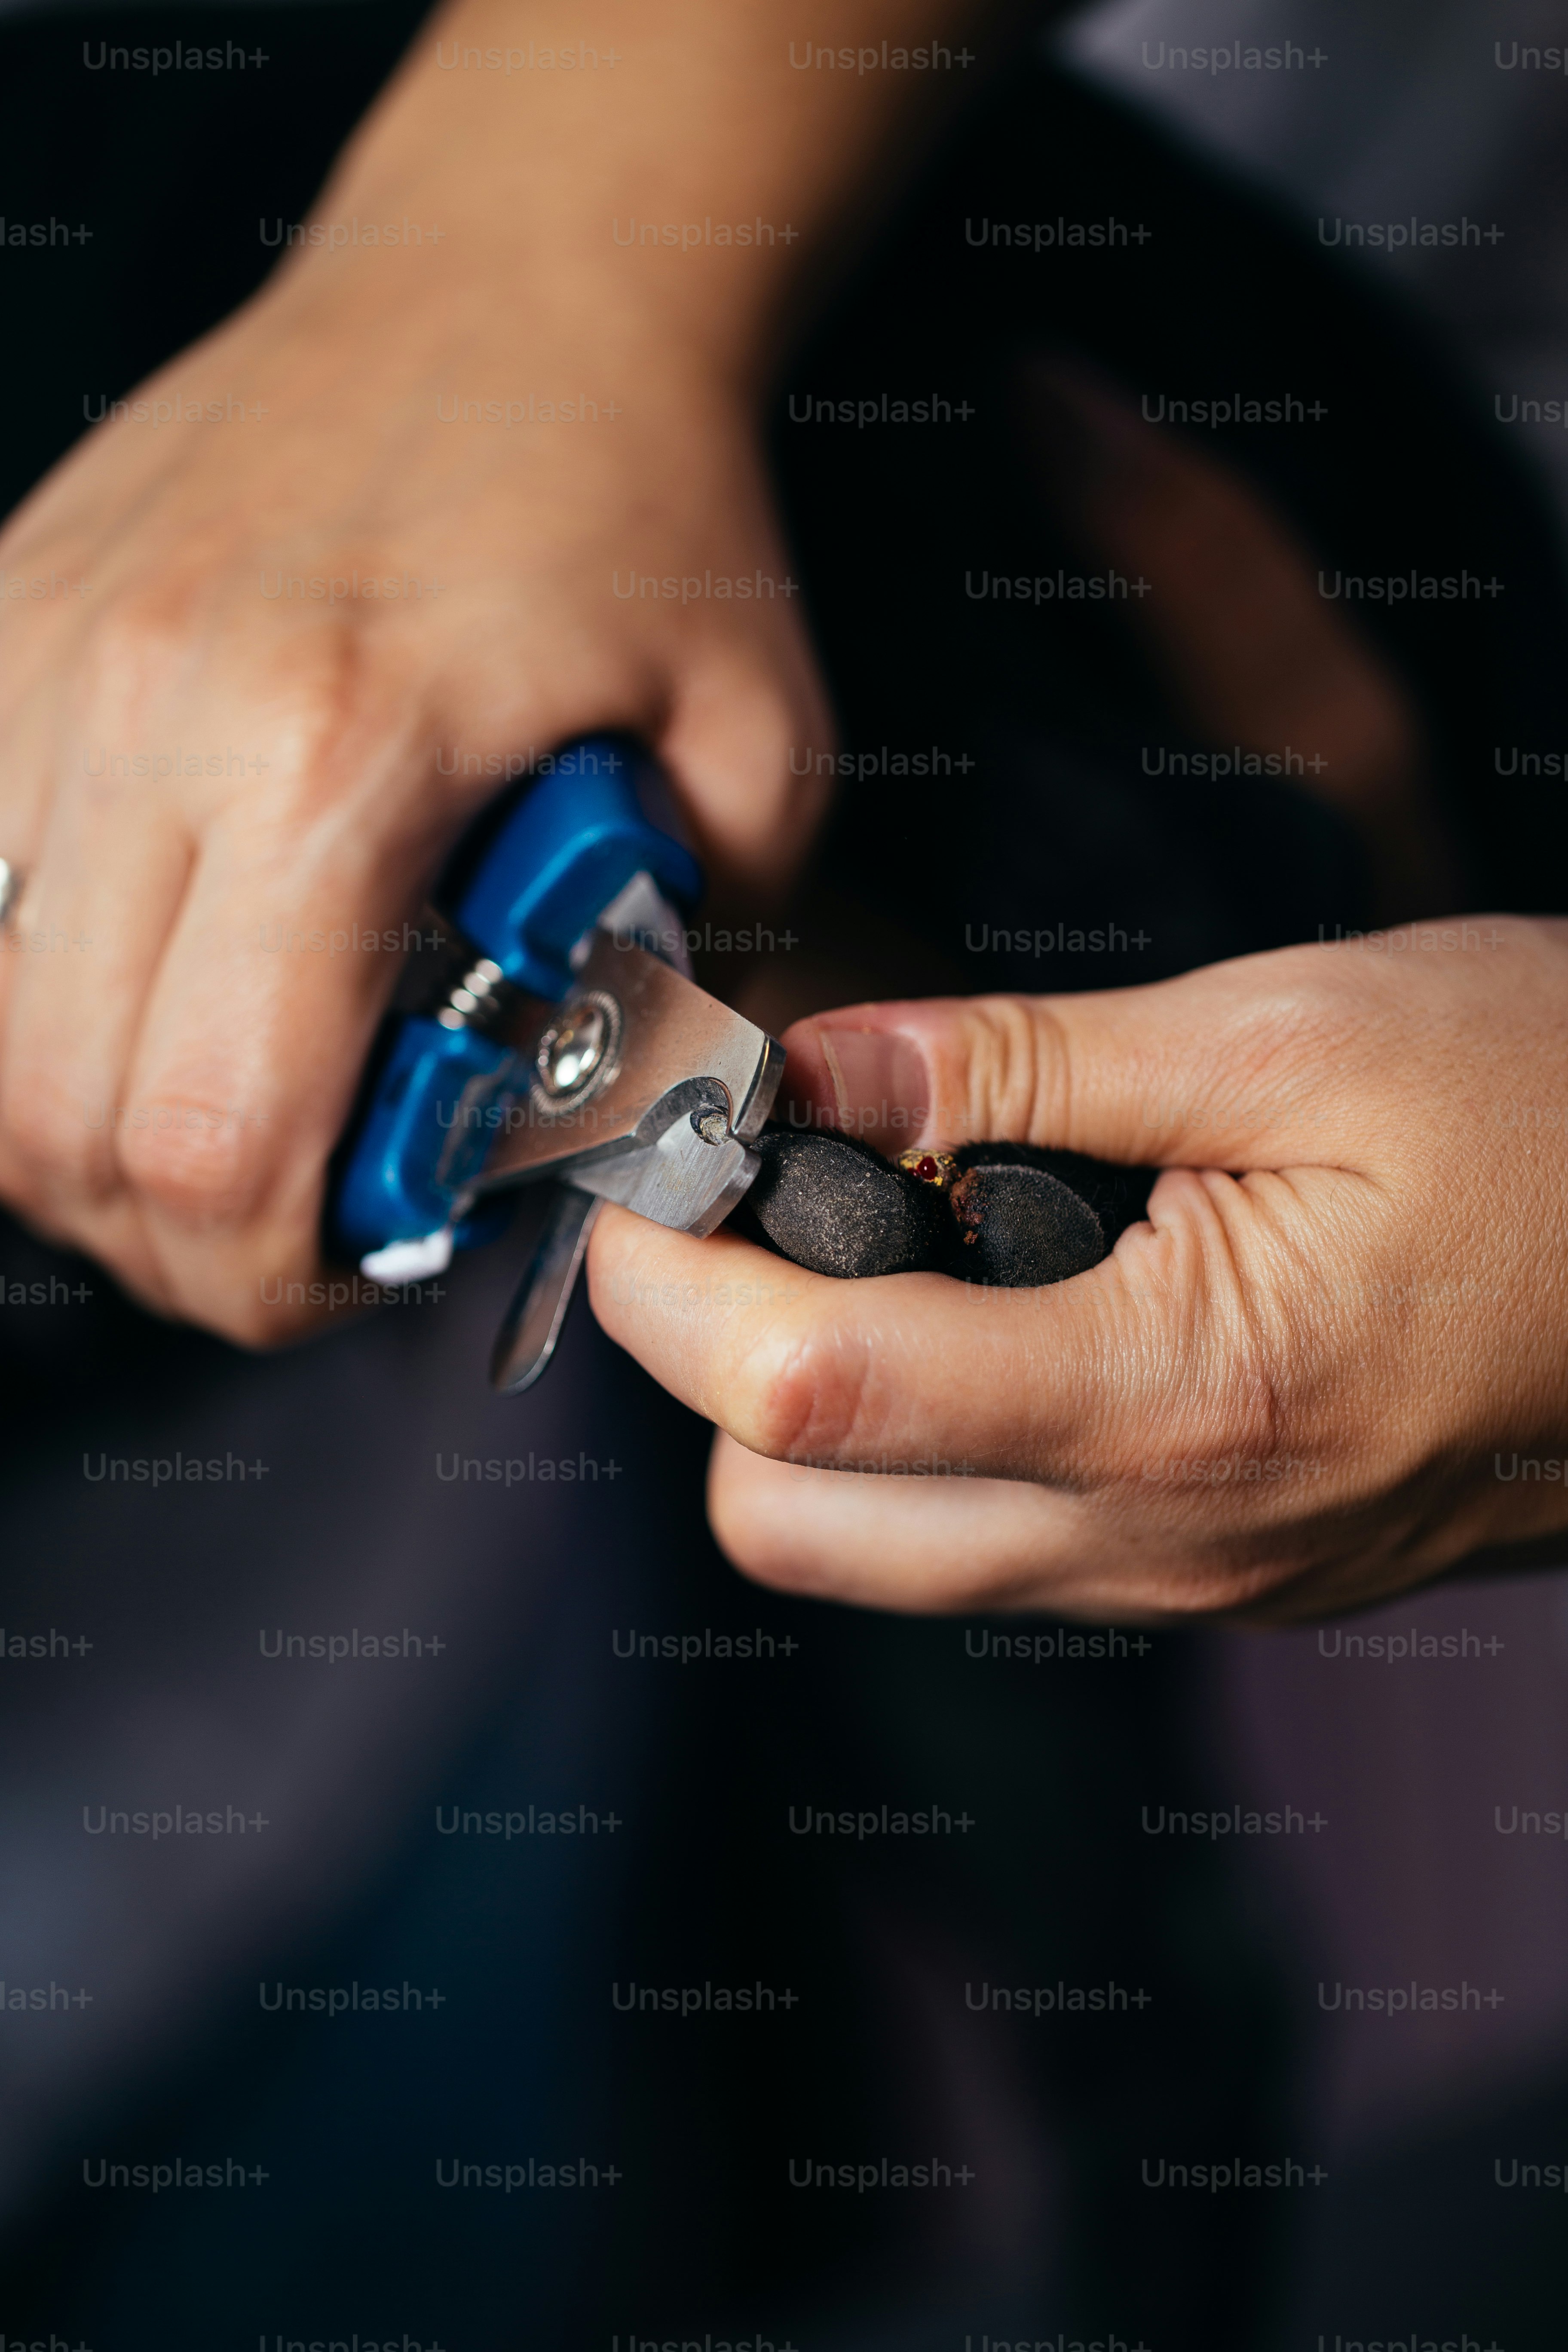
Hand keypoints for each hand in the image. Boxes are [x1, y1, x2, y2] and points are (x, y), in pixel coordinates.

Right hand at [5, 0, 1020, 1338]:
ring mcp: (44, 663)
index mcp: (338, 752)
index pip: (217, 1132)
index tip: (359, 1258)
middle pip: (58, 1119)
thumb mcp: (756, 753)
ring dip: (82, 1136)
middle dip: (176, 1236)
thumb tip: (602, 1119)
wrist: (515, 282)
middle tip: (285, 1226)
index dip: (275, 1266)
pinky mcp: (2, 630)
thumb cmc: (637, 510)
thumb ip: (694, 966)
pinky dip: (24, 1005)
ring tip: (209, 1120)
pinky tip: (136, 998)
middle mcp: (149, 709)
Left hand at [588, 919, 1567, 1621]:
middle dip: (718, 1359)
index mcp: (1180, 1392)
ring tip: (901, 1222)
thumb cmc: (1552, 1118)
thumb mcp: (1286, 1032)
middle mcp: (1165, 1532)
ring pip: (876, 1546)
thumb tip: (815, 1067)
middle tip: (766, 1190)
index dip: (664, 1274)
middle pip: (789, 1522)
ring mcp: (1191, 1575)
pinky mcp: (1214, 1566)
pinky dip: (935, 1425)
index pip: (800, 1392)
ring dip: (820, 1397)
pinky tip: (1005, 1286)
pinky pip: (995, 1539)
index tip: (652, 1160)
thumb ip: (1018, 1059)